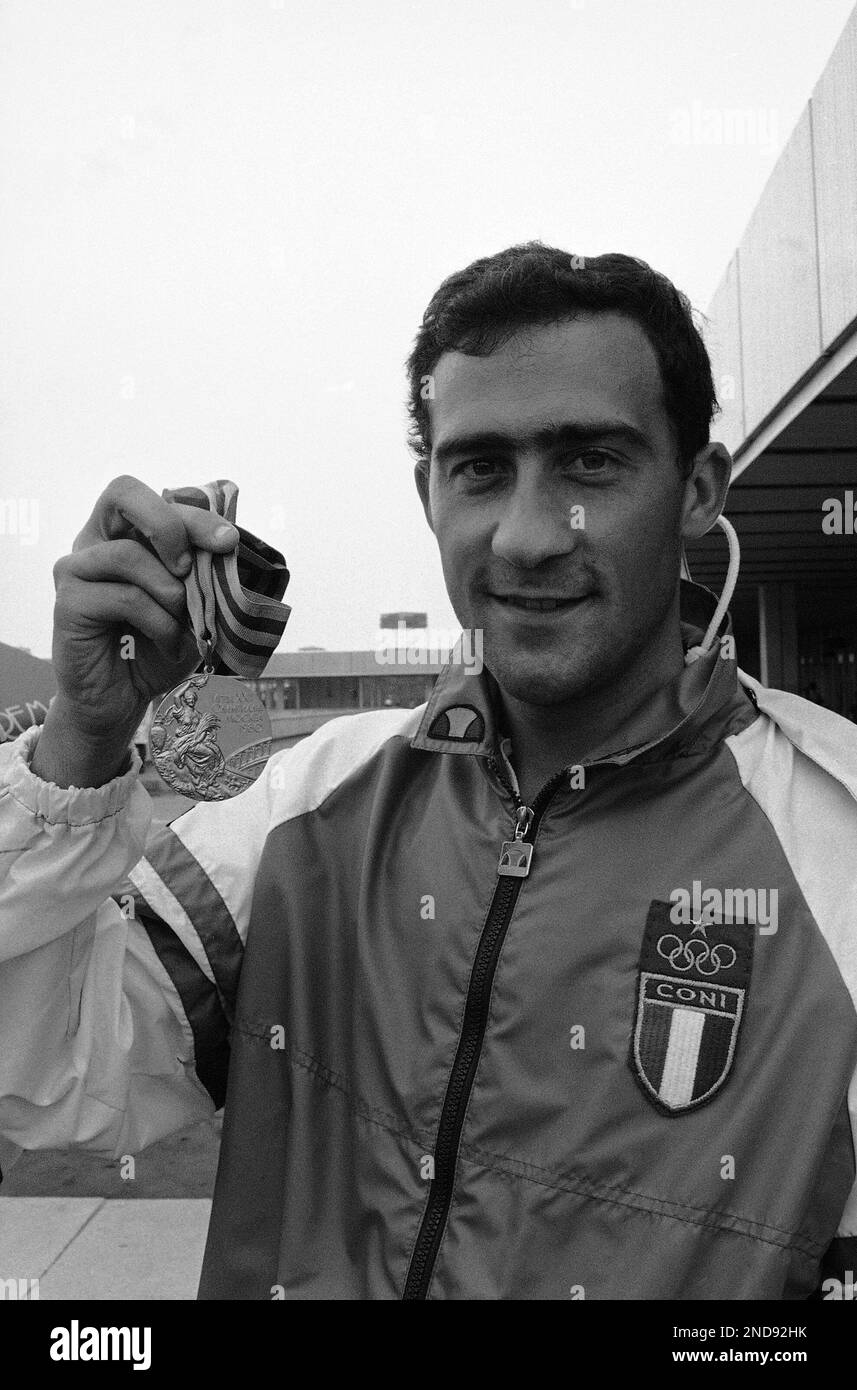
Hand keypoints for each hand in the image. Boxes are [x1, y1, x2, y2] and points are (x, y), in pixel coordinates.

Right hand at [31, 476, 238, 786]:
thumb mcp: (192, 607)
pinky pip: (125, 597)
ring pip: (129, 553)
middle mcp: (94, 541)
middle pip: (123, 492)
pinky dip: (159, 623)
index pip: (158, 499)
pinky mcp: (68, 603)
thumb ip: (204, 573)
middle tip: (192, 567)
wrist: (122, 701)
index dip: (196, 514)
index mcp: (124, 533)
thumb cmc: (156, 648)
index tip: (228, 542)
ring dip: (171, 592)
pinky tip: (167, 644)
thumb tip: (230, 545)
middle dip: (170, 524)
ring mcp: (76, 569)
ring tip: (184, 624)